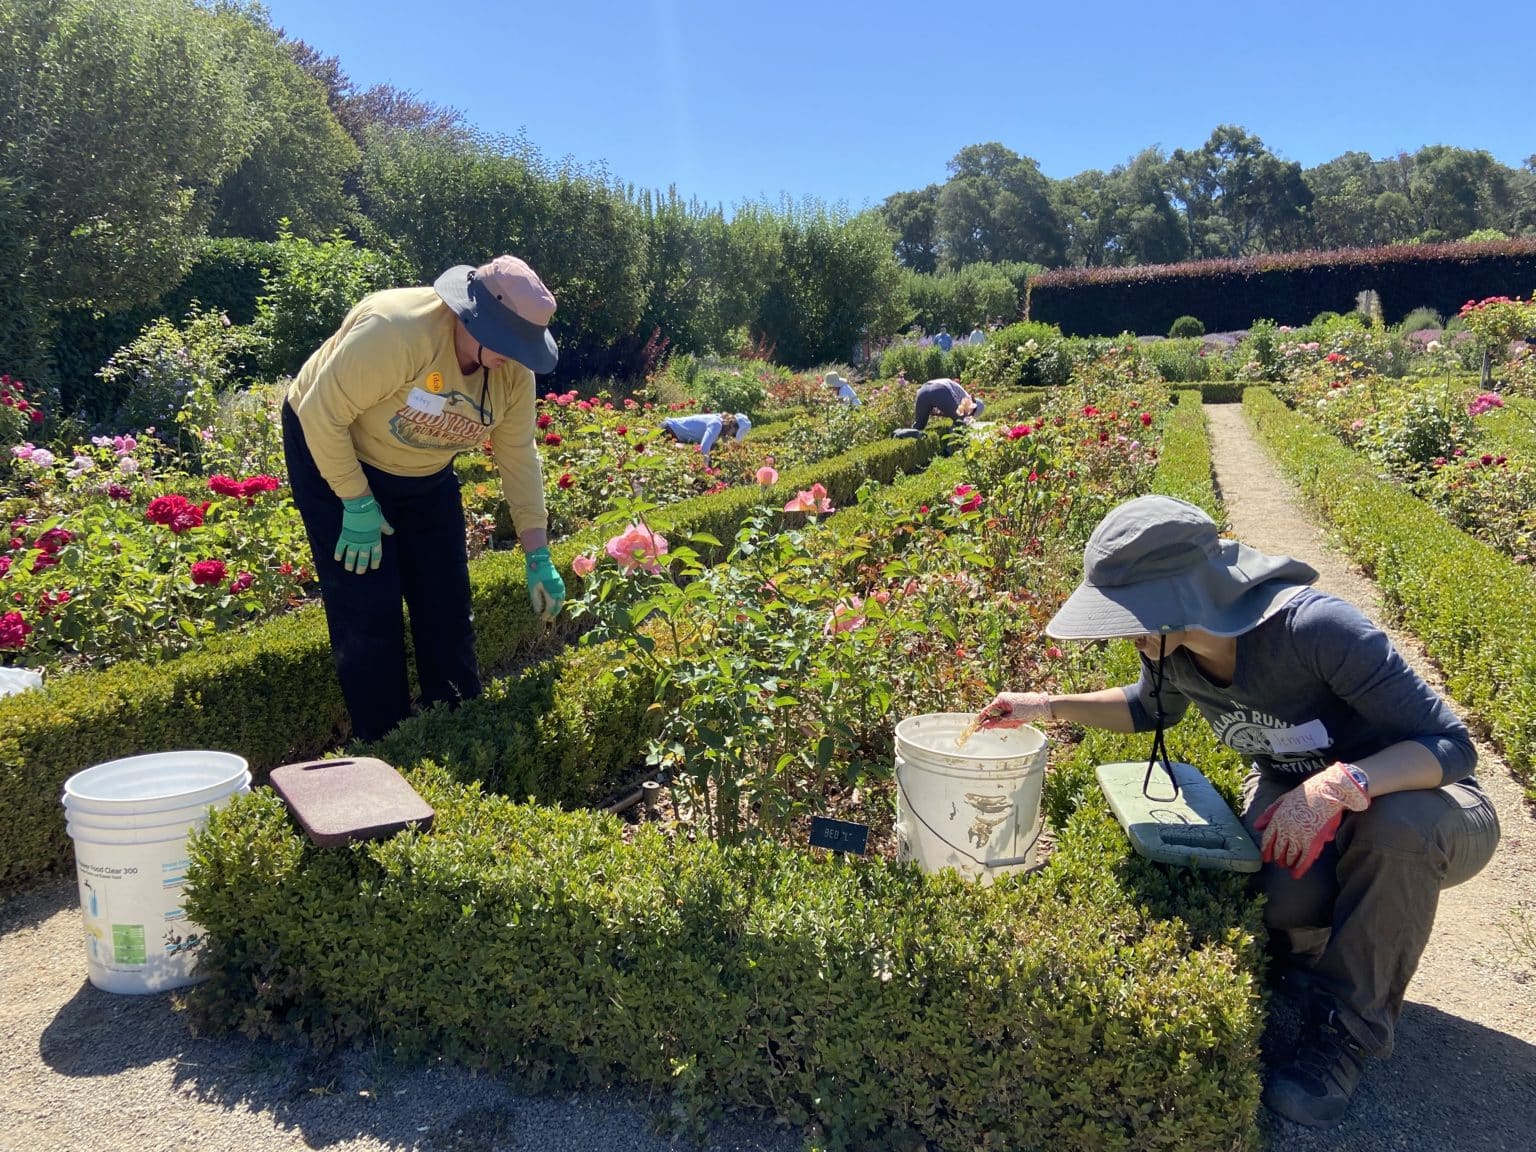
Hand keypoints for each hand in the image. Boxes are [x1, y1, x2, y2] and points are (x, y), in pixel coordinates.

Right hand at [334, 494, 392, 573]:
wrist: (360, 506)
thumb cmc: (372, 513)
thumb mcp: (381, 521)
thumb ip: (385, 528)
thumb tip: (391, 532)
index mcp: (375, 540)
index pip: (376, 554)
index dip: (375, 561)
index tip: (374, 567)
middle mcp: (365, 542)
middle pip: (363, 558)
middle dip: (361, 566)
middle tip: (360, 572)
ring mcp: (354, 540)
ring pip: (352, 555)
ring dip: (350, 563)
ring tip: (349, 569)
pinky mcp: (345, 536)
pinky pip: (341, 547)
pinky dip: (339, 553)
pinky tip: (337, 559)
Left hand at [525, 545, 565, 621]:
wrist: (541, 560)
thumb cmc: (535, 573)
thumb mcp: (533, 588)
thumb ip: (537, 601)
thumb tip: (539, 611)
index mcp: (551, 592)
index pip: (551, 608)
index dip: (547, 614)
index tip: (543, 619)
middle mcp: (558, 590)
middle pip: (558, 606)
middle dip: (553, 613)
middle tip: (548, 619)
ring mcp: (561, 586)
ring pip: (561, 601)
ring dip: (557, 608)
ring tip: (552, 614)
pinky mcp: (561, 583)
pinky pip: (561, 596)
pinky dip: (558, 602)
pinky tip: (554, 604)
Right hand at [979, 691, 1052, 727]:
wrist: (1042, 705)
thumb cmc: (1028, 710)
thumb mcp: (1012, 719)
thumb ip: (998, 722)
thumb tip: (985, 725)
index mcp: (1000, 700)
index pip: (987, 711)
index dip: (981, 720)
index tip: (976, 728)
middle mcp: (1002, 698)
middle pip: (994, 714)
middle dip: (1002, 722)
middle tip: (1013, 725)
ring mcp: (1007, 701)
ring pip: (1001, 715)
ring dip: (1008, 722)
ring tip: (1019, 722)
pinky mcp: (1011, 704)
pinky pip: (1006, 714)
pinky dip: (1011, 719)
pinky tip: (1019, 719)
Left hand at [1254, 763, 1369, 878]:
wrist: (1327, 791)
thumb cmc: (1307, 793)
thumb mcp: (1283, 800)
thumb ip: (1270, 813)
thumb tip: (1257, 826)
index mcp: (1277, 818)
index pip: (1267, 839)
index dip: (1266, 850)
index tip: (1266, 858)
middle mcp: (1285, 829)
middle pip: (1278, 849)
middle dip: (1278, 858)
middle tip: (1279, 863)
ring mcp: (1299, 835)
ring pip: (1290, 855)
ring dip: (1288, 862)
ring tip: (1288, 866)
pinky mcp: (1313, 840)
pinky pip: (1305, 858)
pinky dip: (1300, 867)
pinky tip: (1296, 874)